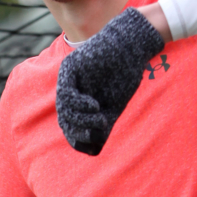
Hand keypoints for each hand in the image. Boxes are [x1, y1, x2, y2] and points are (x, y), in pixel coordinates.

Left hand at [56, 6, 164, 154]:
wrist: (132, 46)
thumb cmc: (125, 75)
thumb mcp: (113, 106)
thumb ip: (102, 125)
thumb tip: (93, 151)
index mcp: (79, 102)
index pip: (70, 126)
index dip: (78, 140)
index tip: (93, 146)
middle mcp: (70, 91)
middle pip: (65, 120)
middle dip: (79, 132)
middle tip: (96, 135)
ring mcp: (68, 79)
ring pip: (64, 109)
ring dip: (81, 120)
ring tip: (100, 121)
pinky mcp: (70, 67)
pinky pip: (67, 93)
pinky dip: (80, 104)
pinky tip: (95, 107)